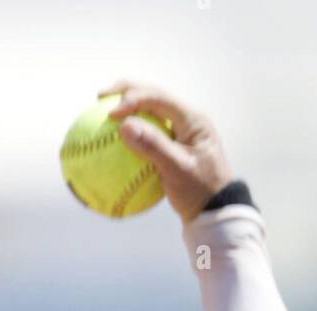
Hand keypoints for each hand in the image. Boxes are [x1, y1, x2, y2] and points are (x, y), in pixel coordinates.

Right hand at [98, 79, 235, 223]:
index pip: (157, 96)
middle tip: (100, 98)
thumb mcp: (178, 171)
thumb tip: (124, 125)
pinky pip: (148, 132)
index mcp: (192, 119)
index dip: (131, 99)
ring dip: (126, 109)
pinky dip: (130, 132)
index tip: (110, 115)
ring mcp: (180, 131)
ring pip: (148, 110)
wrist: (215, 212)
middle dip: (124, 92)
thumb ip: (153, 146)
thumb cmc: (200, 193)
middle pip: (151, 94)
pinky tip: (110, 142)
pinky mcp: (173, 145)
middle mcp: (187, 119)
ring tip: (102, 112)